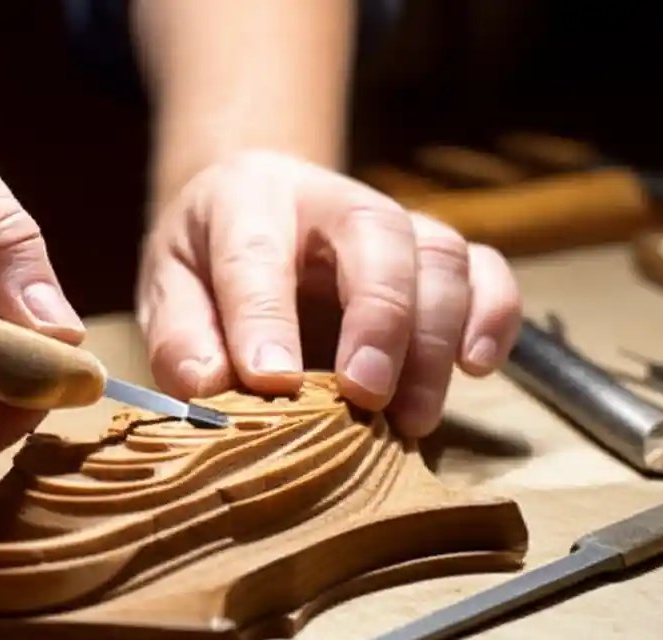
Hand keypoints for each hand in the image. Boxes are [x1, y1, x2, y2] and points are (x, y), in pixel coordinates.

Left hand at [136, 150, 521, 437]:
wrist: (252, 217)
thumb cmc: (207, 265)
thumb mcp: (168, 291)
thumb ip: (180, 337)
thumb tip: (208, 388)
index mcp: (247, 198)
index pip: (259, 252)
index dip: (265, 318)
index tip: (272, 384)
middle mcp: (330, 199)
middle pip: (377, 236)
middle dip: (379, 317)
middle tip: (366, 395)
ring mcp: (394, 221)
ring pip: (440, 255)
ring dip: (436, 338)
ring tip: (412, 418)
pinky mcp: (435, 254)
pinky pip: (487, 268)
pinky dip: (494, 316)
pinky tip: (475, 369)